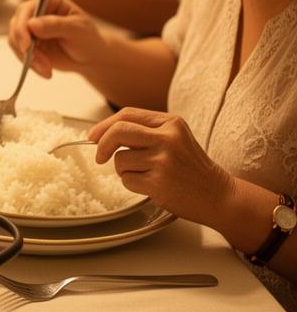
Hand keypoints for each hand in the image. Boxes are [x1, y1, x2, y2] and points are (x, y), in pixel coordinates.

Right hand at [7, 0, 105, 77]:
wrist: (89, 58)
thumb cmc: (87, 39)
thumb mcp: (78, 30)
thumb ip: (56, 25)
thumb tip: (32, 24)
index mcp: (48, 1)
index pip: (26, 9)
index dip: (22, 27)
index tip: (27, 46)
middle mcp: (36, 12)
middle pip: (16, 24)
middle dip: (23, 45)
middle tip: (33, 61)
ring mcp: (30, 28)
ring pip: (15, 41)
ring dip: (28, 58)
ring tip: (47, 70)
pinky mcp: (28, 43)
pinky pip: (19, 53)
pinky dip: (30, 64)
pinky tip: (46, 71)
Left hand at [89, 108, 232, 225]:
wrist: (219, 196)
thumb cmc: (191, 168)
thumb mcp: (175, 138)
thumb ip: (145, 132)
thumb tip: (102, 134)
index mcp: (171, 123)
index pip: (126, 115)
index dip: (104, 125)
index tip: (92, 136)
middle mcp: (168, 138)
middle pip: (118, 131)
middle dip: (102, 144)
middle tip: (99, 157)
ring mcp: (164, 160)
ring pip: (120, 159)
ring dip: (124, 170)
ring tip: (145, 175)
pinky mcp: (159, 182)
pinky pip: (127, 180)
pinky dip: (132, 184)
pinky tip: (151, 186)